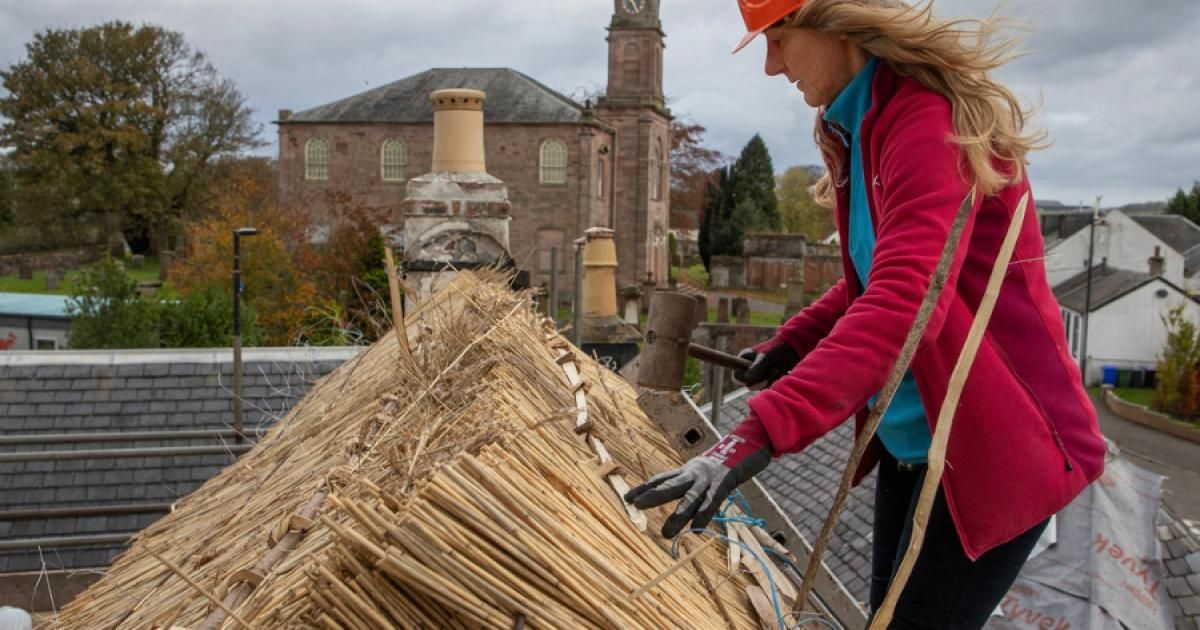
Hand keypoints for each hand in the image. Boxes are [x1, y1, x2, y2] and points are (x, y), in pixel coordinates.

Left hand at [624, 427, 770, 537]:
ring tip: (666, 533)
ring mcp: (709, 478)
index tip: (627, 498)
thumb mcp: (704, 472)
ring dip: (678, 516)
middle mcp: (694, 473)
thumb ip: (692, 486)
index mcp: (687, 470)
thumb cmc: (726, 464)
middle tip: (636, 506)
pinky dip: (703, 515)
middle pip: (670, 485)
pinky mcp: (725, 483)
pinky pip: (712, 502)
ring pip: (690, 498)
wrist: (749, 445)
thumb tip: (683, 507)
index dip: (644, 488)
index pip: (661, 478)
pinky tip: (696, 530)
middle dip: (653, 496)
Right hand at [734, 343, 799, 386]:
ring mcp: (759, 374)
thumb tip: (748, 378)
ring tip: (780, 366)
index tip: (756, 377)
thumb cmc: (778, 348)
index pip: (737, 376)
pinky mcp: (768, 379)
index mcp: (744, 360)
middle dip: (764, 379)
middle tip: (774, 370)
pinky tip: (782, 370)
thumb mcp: (767, 357)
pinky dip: (777, 380)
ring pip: (761, 387)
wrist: (794, 348)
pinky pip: (769, 386)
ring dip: (773, 378)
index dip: (744, 380)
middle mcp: (749, 368)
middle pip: (750, 385)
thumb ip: (757, 367)